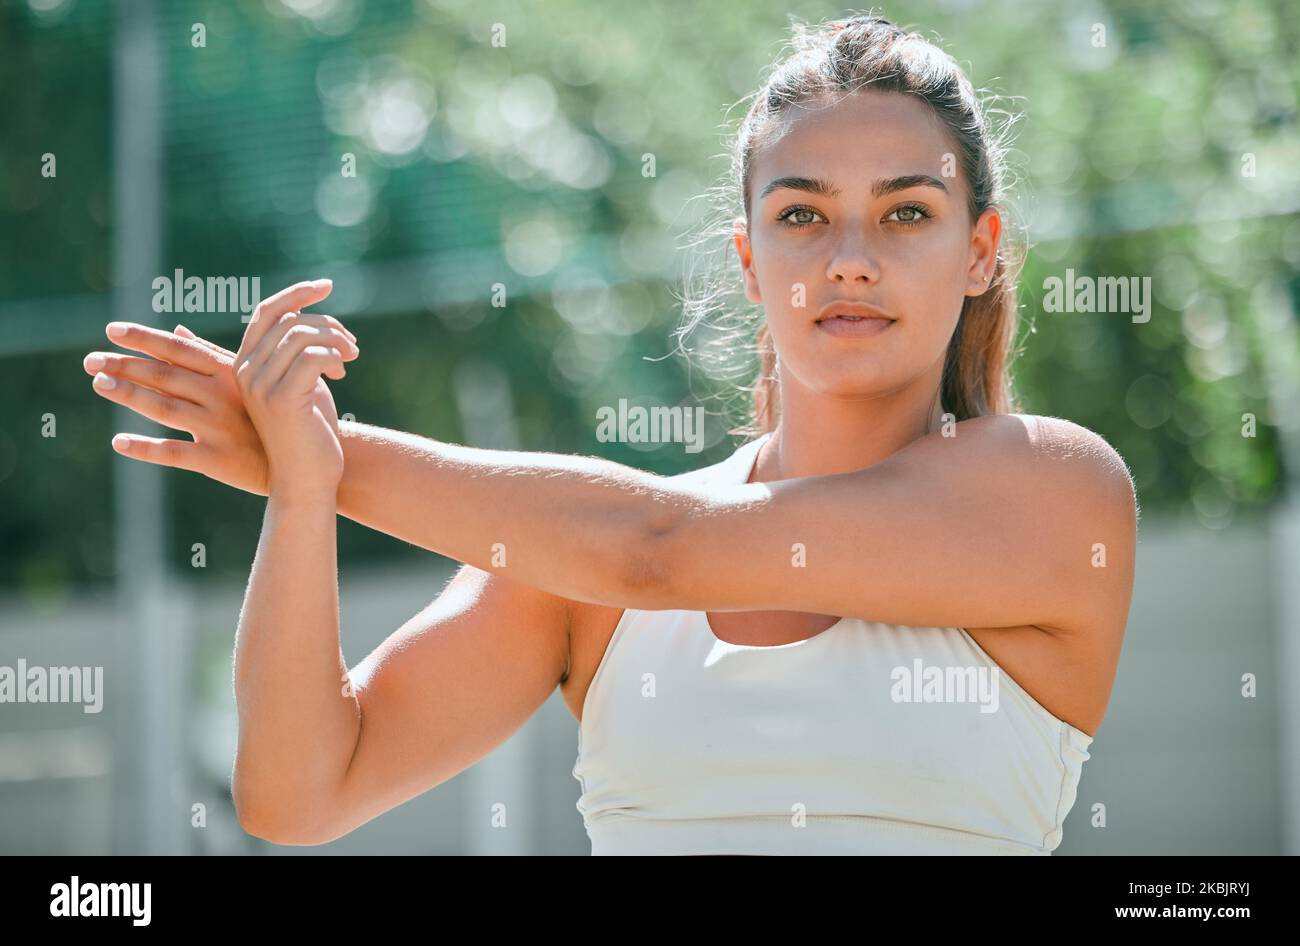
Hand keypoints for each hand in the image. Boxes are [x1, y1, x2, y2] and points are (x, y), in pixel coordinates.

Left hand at [84, 281, 357, 496]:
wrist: (318, 457)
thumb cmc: (294, 412)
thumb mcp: (258, 377)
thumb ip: (212, 354)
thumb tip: (176, 330)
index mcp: (232, 372)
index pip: (179, 348)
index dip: (144, 337)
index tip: (111, 329)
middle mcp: (222, 395)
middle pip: (163, 374)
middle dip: (124, 364)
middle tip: (88, 359)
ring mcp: (218, 427)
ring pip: (162, 407)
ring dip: (127, 395)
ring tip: (99, 384)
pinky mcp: (218, 460)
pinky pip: (174, 454)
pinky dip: (145, 450)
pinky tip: (119, 443)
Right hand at [233, 279, 358, 496]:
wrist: (308, 479)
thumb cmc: (310, 433)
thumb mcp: (301, 384)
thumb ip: (296, 351)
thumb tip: (301, 314)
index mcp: (245, 364)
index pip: (267, 311)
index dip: (297, 293)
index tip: (327, 285)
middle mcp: (246, 371)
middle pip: (289, 319)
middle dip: (327, 323)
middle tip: (351, 346)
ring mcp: (260, 385)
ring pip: (302, 334)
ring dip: (336, 340)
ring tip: (350, 358)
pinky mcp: (282, 399)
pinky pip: (313, 355)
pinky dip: (334, 357)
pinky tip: (342, 372)